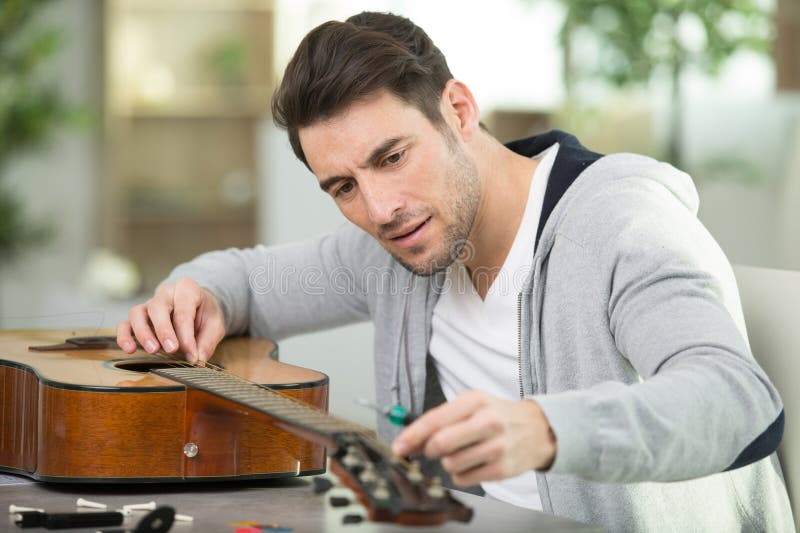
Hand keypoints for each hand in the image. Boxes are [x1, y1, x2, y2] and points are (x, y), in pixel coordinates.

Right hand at [116, 277, 224, 361]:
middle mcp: (165, 294)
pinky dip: (124, 336)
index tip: (192, 355)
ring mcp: (148, 304)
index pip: (183, 311)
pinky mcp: (138, 317)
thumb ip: (207, 341)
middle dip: (163, 330)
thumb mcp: (215, 325)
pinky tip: (130, 349)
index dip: (187, 334)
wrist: (198, 306)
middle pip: (157, 307)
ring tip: (152, 350)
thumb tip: (198, 358)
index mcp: (187, 289)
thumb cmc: (205, 314)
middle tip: (172, 349)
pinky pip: (125, 324)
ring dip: (142, 333)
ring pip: (137, 313)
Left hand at [391, 390, 555, 485]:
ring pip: (450, 464)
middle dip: (430, 451)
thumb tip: (410, 441)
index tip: (398, 447)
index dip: (412, 436)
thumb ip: (441, 420)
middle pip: (441, 444)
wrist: (538, 429)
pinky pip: (463, 479)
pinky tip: (474, 462)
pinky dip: (461, 474)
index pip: (435, 420)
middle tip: (435, 449)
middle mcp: (487, 422)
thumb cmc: (498, 415)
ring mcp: (497, 447)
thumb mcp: (472, 405)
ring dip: (448, 462)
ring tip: (463, 452)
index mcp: (475, 401)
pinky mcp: (502, 469)